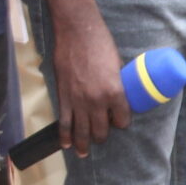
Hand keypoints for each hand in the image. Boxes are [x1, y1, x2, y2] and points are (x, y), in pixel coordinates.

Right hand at [52, 14, 131, 157]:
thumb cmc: (101, 44)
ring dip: (84, 144)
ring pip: (82, 131)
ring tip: (84, 151)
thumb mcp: (118, 65)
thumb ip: (117, 83)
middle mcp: (97, 101)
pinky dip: (65, 136)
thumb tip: (119, 93)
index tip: (120, 122)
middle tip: (103, 135)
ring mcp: (78, 101)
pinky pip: (64, 123)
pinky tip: (66, 144)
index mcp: (115, 93)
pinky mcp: (63, 97)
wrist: (77, 32)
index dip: (122, 123)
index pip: (122, 120)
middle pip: (102, 130)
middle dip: (103, 135)